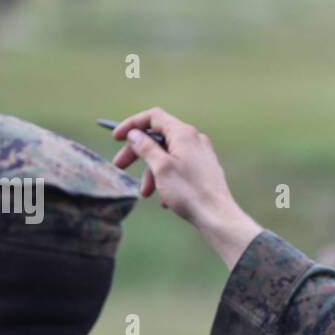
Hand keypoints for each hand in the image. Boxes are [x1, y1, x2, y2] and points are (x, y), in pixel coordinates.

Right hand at [111, 107, 261, 266]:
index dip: (132, 124)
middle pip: (158, 138)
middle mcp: (194, 139)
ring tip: (145, 194)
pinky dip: (167, 181)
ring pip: (167, 157)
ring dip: (152, 173)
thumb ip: (145, 147)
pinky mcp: (204, 170)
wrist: (218, 217)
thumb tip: (134, 133)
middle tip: (120, 166)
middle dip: (137, 153)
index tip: (116, 138)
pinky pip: (179, 169)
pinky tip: (165, 201)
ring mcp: (201, 155)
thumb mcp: (161, 167)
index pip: (153, 117)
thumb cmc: (189, 192)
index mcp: (184, 133)